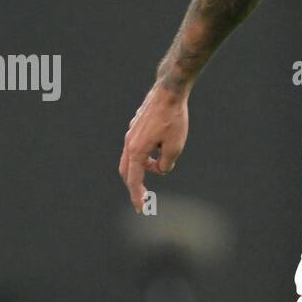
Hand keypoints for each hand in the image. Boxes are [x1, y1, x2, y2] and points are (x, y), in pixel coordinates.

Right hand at [118, 86, 188, 212]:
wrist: (169, 92)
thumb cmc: (173, 119)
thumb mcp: (175, 147)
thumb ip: (166, 164)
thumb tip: (161, 168)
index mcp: (136, 150)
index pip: (134, 180)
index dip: (137, 196)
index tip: (141, 208)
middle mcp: (129, 142)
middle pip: (127, 171)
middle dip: (134, 185)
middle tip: (144, 197)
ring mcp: (131, 133)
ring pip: (132, 158)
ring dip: (144, 167)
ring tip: (161, 165)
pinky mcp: (137, 126)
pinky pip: (138, 146)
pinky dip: (146, 154)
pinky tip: (159, 148)